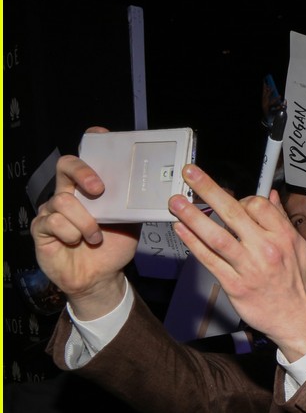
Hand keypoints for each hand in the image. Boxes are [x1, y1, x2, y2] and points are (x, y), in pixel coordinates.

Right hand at [31, 146, 138, 319]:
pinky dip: (72, 234)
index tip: (101, 136)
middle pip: (66, 165)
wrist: (101, 276)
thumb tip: (157, 188)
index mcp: (89, 188)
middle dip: (83, 172)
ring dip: (86, 221)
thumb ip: (135, 204)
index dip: (91, 144)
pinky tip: (79, 242)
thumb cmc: (114, 246)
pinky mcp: (41, 228)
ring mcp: (52, 209)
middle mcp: (68, 193)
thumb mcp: (131, 222)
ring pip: (63, 200)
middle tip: (99, 188)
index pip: (85, 157)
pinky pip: (54, 222)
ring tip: (96, 236)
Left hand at [169, 165, 305, 360]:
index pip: (258, 205)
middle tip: (190, 174)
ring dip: (193, 216)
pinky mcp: (235, 285)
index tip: (230, 201)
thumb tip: (270, 194)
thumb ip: (282, 220)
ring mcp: (249, 267)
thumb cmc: (294, 282)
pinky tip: (181, 230)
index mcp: (283, 236)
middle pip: (233, 212)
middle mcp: (267, 249)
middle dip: (208, 189)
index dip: (241, 199)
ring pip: (217, 236)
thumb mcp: (298, 247)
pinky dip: (193, 243)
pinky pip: (209, 260)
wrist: (295, 318)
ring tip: (175, 202)